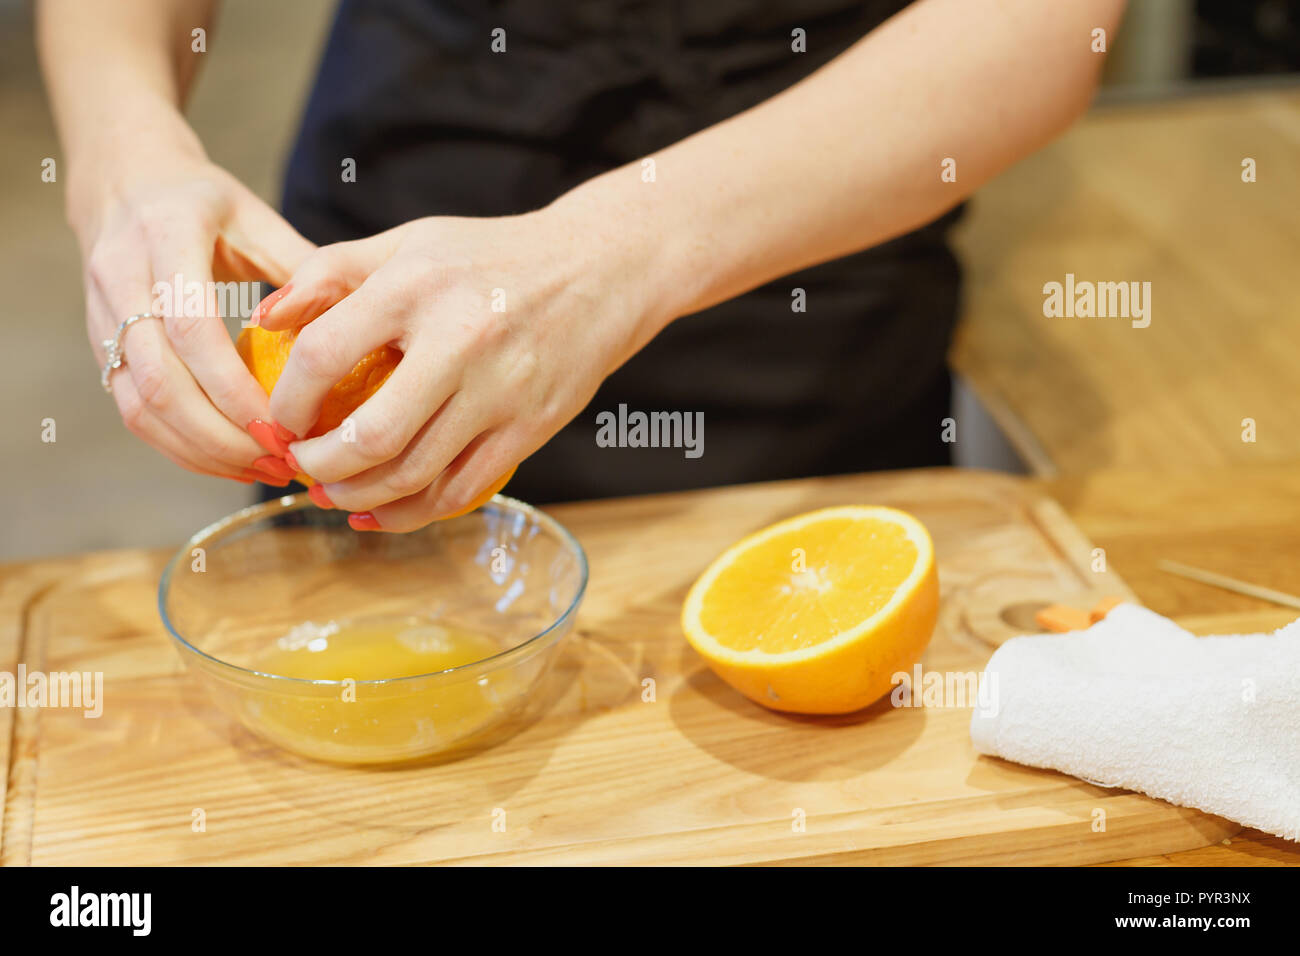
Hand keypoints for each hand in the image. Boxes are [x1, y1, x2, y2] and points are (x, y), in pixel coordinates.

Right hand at [70, 124, 314, 483]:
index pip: (191, 327)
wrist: (123, 181)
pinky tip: (231, 463)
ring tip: (264, 470)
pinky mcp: (100, 346)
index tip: (283, 424)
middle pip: (160, 381)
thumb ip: (301, 266)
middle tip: (282, 461)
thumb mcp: (256, 217)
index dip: (233, 387)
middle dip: (223, 435)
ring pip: (140, 406)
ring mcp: (101, 316)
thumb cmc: (205, 202)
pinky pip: (133, 412)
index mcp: (165, 235)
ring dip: (202, 451)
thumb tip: (353, 326)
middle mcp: (121, 277)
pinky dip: (181, 447)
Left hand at [259, 206, 662, 529]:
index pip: (325, 355)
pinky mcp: (529, 427)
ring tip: (331, 493)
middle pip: (371, 435)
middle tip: (298, 468)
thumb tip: (264, 317)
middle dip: (318, 467)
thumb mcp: (411, 241)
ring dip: (359, 496)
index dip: (286, 401)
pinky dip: (412, 511)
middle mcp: (460, 340)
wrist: (600, 272)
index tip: (277, 419)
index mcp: (417, 285)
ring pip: (414, 474)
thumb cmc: (492, 256)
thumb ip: (332, 271)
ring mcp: (501, 391)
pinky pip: (461, 489)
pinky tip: (380, 509)